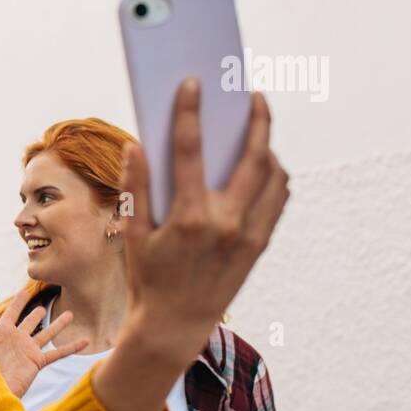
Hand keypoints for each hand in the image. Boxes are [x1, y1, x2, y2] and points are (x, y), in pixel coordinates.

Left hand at [0, 288, 90, 397]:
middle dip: (36, 315)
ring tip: (70, 315)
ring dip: (58, 325)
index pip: (12, 312)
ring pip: (46, 334)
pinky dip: (72, 347)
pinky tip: (85, 341)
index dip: (19, 302)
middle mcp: (16, 339)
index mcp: (1, 331)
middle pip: (29, 323)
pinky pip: (57, 353)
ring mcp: (27, 351)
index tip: (25, 291)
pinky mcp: (36, 363)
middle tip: (43, 308)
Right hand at [119, 78, 289, 364]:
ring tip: (257, 130)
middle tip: (253, 95)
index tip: (192, 85)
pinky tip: (263, 165)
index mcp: (189, 217)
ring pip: (273, 176)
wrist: (175, 325)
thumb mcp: (133, 235)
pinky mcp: (260, 244)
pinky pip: (277, 198)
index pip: (190, 151)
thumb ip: (136, 188)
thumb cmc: (148, 278)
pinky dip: (275, 176)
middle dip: (256, 119)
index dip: (190, 112)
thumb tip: (136, 146)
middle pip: (252, 155)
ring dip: (268, 146)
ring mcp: (249, 233)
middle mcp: (226, 222)